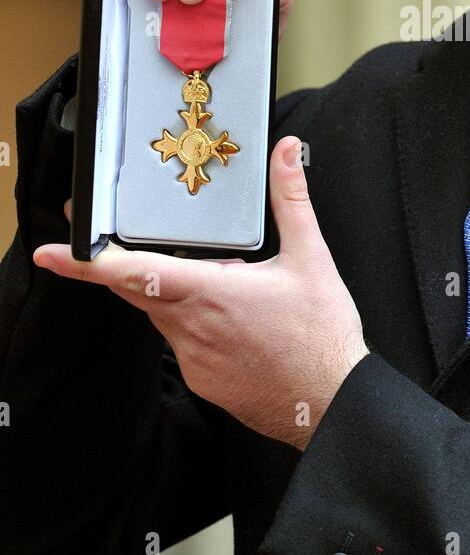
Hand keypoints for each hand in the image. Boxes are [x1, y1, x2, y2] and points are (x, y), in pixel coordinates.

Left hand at [37, 139, 369, 450]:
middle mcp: (190, 328)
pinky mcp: (202, 380)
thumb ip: (291, 198)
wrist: (332, 402)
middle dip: (123, 266)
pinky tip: (234, 320)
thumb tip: (287, 152)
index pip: (132, 272)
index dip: (86, 261)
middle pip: (136, 290)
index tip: (53, 251)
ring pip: (161, 315)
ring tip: (224, 284)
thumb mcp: (311, 258)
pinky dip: (193, 323)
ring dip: (174, 293)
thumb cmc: (321, 335)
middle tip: (118, 242)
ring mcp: (192, 359)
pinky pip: (181, 343)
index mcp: (209, 293)